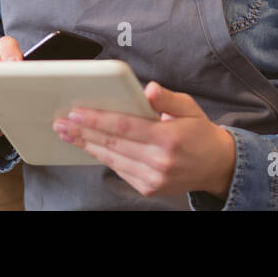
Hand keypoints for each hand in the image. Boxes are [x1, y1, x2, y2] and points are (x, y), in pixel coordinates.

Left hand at [52, 81, 236, 200]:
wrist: (217, 166)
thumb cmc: (199, 132)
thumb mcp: (189, 107)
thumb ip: (167, 98)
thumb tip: (148, 88)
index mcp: (168, 138)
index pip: (125, 127)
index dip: (98, 119)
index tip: (76, 112)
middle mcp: (159, 161)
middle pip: (113, 144)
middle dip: (84, 132)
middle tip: (61, 122)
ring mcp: (153, 178)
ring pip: (112, 159)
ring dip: (87, 145)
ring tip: (67, 134)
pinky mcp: (148, 188)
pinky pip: (119, 169)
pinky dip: (103, 156)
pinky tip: (89, 145)